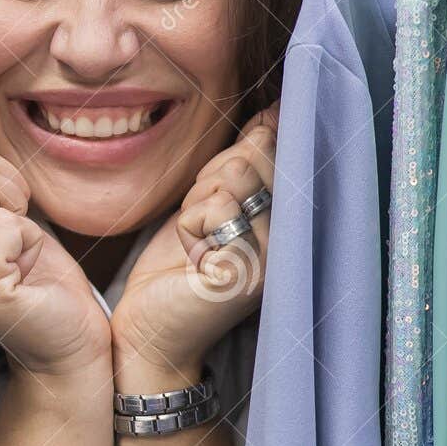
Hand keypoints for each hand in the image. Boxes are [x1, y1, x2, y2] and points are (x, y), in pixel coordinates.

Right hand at [0, 110, 110, 376]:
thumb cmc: (38, 274)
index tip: (5, 212)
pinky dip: (29, 239)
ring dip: (18, 211)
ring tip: (21, 250)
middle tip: (17, 235)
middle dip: (7, 186)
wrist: (66, 339)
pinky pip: (5, 224)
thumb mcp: (1, 206)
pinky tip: (25, 268)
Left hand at [110, 105, 277, 388]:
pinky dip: (189, 225)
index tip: (216, 192)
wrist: (152, 333)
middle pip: (250, 158)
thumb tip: (270, 113)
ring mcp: (275, 256)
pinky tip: (194, 258)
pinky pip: (214, 209)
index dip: (238, 152)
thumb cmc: (177, 270)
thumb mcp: (210, 206)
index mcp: (291, 219)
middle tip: (200, 227)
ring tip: (197, 243)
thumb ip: (240, 165)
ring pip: (231, 178)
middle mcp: (294, 238)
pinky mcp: (248, 270)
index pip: (276, 147)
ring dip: (196, 204)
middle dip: (209, 181)